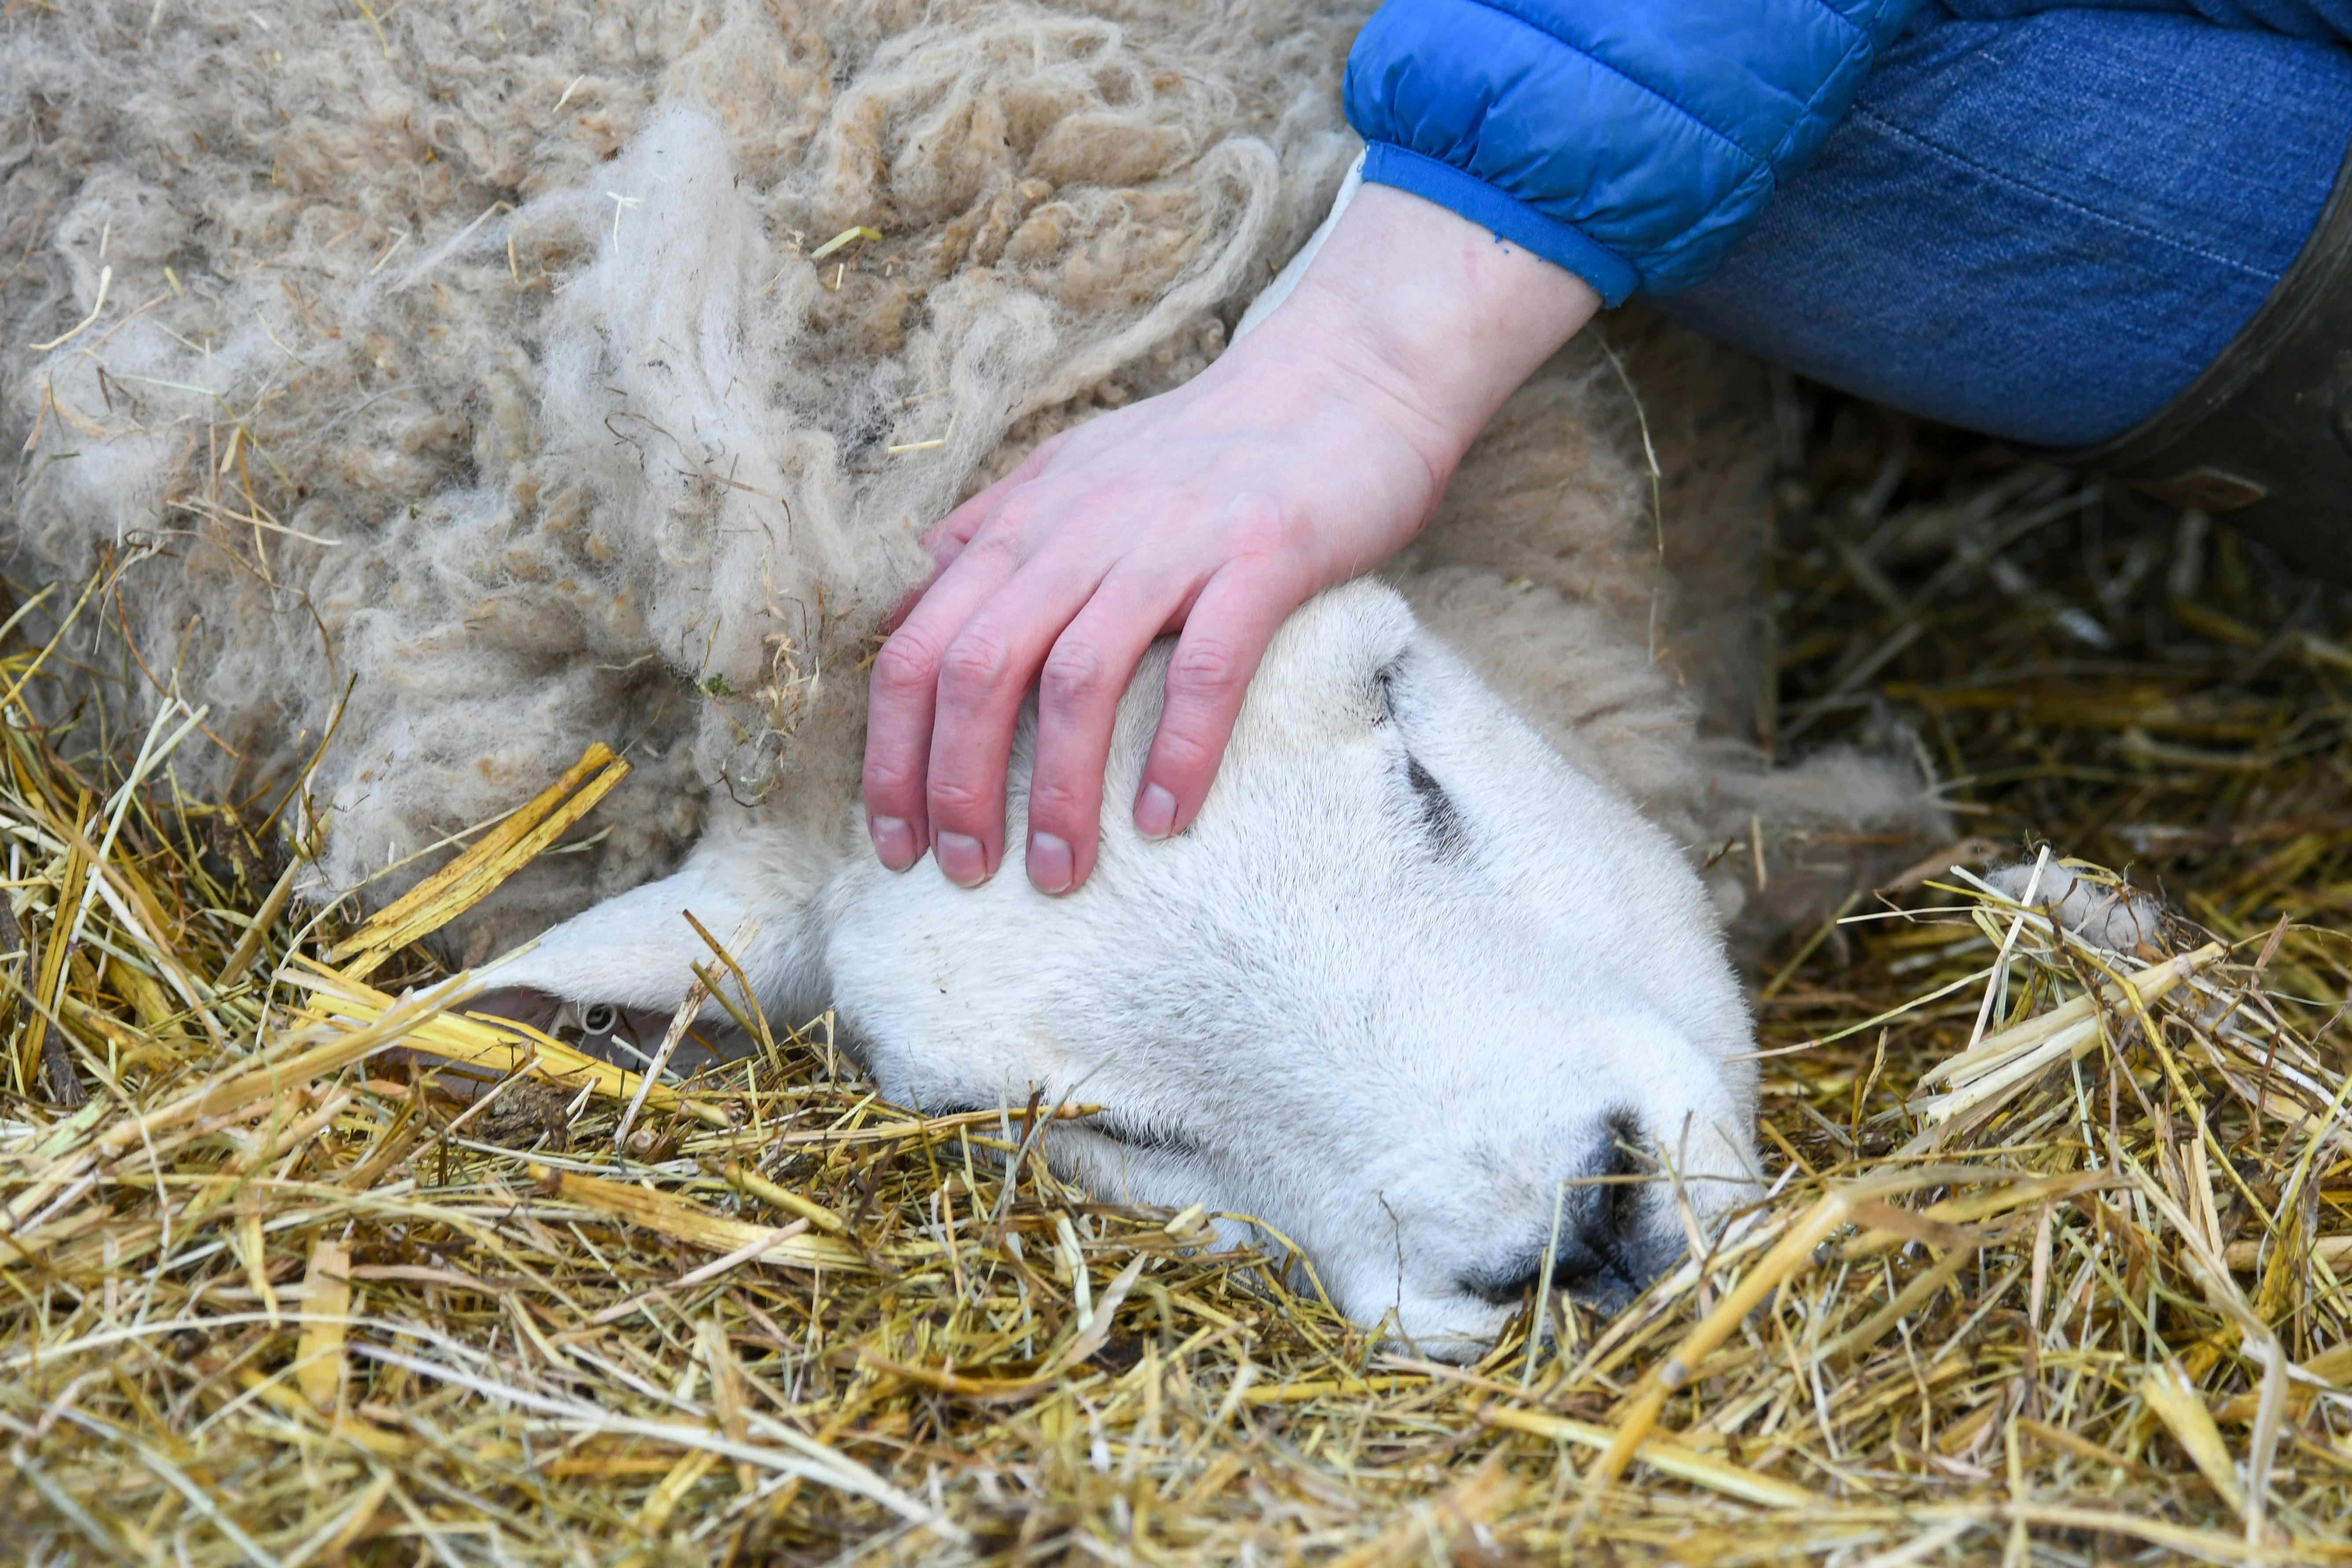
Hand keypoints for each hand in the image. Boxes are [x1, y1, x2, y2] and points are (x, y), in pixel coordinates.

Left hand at [862, 182, 1600, 892]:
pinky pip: (1207, 667)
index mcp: (1026, 523)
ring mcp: (1170, 544)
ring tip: (1056, 870)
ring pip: (1078, 679)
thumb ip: (995, 530)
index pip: (916, 646)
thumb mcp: (1075, 473)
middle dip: (955, 786)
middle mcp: (1080, 532)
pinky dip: (1179, 750)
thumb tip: (917, 593)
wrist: (1345, 378)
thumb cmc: (1208, 444)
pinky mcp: (1262, 558)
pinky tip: (1165, 820)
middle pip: (977, 670)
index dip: (890, 753)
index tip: (894, 837)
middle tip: (961, 874)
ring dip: (1057, 790)